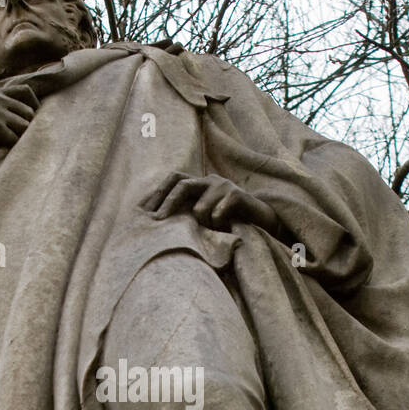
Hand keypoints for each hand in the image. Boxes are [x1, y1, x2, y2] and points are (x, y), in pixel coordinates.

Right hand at [0, 82, 38, 170]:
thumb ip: (4, 103)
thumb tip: (31, 109)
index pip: (26, 90)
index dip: (35, 104)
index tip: (33, 117)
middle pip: (29, 112)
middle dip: (27, 126)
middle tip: (17, 137)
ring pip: (25, 126)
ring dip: (20, 137)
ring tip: (6, 142)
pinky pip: (17, 139)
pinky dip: (12, 147)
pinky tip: (0, 148)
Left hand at [141, 172, 280, 234]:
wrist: (262, 220)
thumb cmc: (229, 220)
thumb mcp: (206, 215)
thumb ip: (188, 213)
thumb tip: (159, 222)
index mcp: (200, 183)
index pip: (174, 178)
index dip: (159, 191)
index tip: (146, 210)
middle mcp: (210, 180)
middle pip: (182, 185)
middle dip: (168, 203)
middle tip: (158, 221)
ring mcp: (224, 186)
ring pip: (200, 208)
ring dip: (203, 225)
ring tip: (212, 230)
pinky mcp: (237, 195)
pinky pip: (218, 213)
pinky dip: (218, 225)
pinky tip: (224, 228)